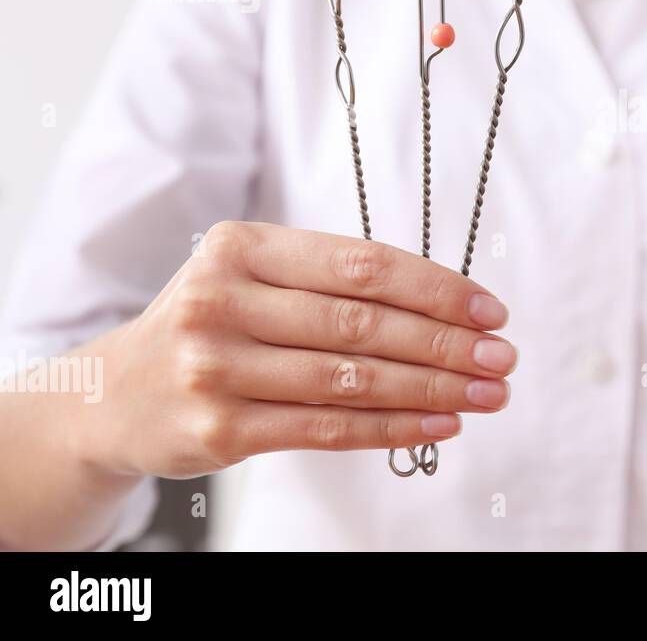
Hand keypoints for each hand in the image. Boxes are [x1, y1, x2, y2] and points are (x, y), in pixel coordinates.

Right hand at [78, 221, 515, 478]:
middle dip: (447, 343)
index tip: (490, 309)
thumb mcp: (253, 278)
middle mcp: (222, 302)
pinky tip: (441, 425)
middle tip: (502, 357)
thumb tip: (449, 308)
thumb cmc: (212, 325)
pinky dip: (394, 429)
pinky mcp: (220, 430)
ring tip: (487, 394)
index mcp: (240, 248)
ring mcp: (217, 368)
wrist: (112, 395)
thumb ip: (333, 282)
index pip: (361, 264)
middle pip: (363, 323)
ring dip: (434, 390)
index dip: (436, 288)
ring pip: (352, 380)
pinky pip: (328, 429)